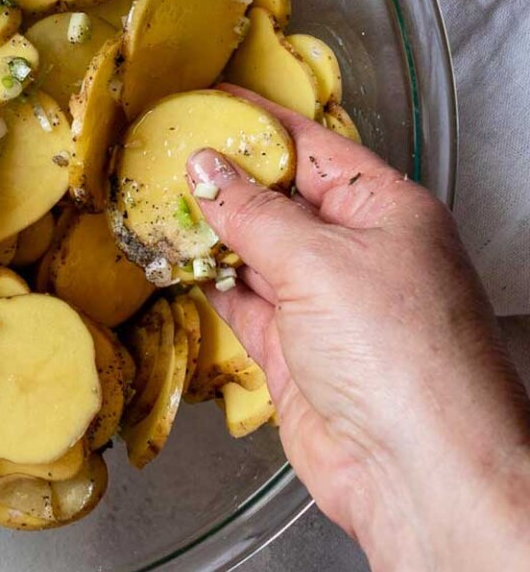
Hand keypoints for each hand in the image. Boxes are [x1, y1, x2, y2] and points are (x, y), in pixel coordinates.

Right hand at [185, 91, 529, 564]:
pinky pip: (244, 301)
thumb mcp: (320, 262)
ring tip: (155, 199)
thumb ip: (254, 214)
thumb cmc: (401, 356)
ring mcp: (327, 304)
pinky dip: (209, 282)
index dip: (260, 122)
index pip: (315, 147)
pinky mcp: (295, 351)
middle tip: (164, 150)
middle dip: (227, 176)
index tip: (209, 99)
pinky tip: (176, 260)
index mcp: (387, 210)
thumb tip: (206, 169)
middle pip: (282, 197)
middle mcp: (360, 252)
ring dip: (210, 230)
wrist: (416, 472)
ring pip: (257, 250)